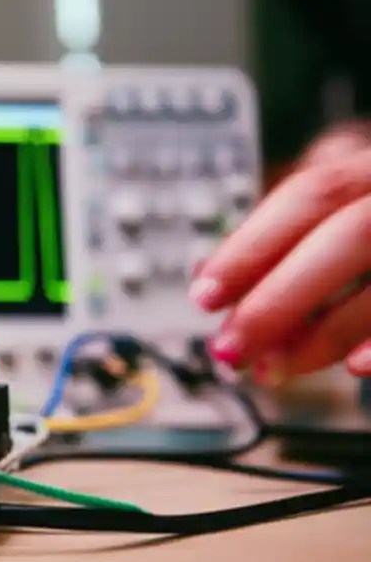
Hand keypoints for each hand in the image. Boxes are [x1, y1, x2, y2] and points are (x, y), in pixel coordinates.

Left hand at [189, 121, 370, 381]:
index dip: (252, 243)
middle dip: (279, 295)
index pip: (311, 192)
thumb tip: (209, 276)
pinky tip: (356, 369)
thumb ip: (290, 243)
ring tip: (276, 368)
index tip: (204, 294)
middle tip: (229, 348)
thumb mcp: (346, 217)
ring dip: (325, 330)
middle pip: (349, 232)